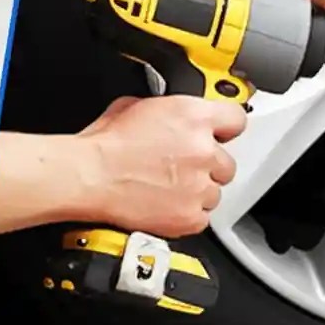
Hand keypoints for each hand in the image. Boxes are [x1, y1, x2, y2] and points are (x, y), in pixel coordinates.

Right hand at [78, 96, 246, 237]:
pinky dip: (186, 214)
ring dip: (197, 192)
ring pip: (215, 193)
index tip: (220, 135)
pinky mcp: (190, 215)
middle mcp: (203, 151)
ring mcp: (199, 186)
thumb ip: (166, 111)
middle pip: (227, 163)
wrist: (88, 177)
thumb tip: (170, 116)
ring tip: (167, 189)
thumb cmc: (104, 145)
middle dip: (207, 166)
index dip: (225, 129)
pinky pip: (202, 217)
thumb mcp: (134, 107)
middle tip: (180, 168)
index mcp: (193, 117)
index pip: (236, 120)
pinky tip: (165, 205)